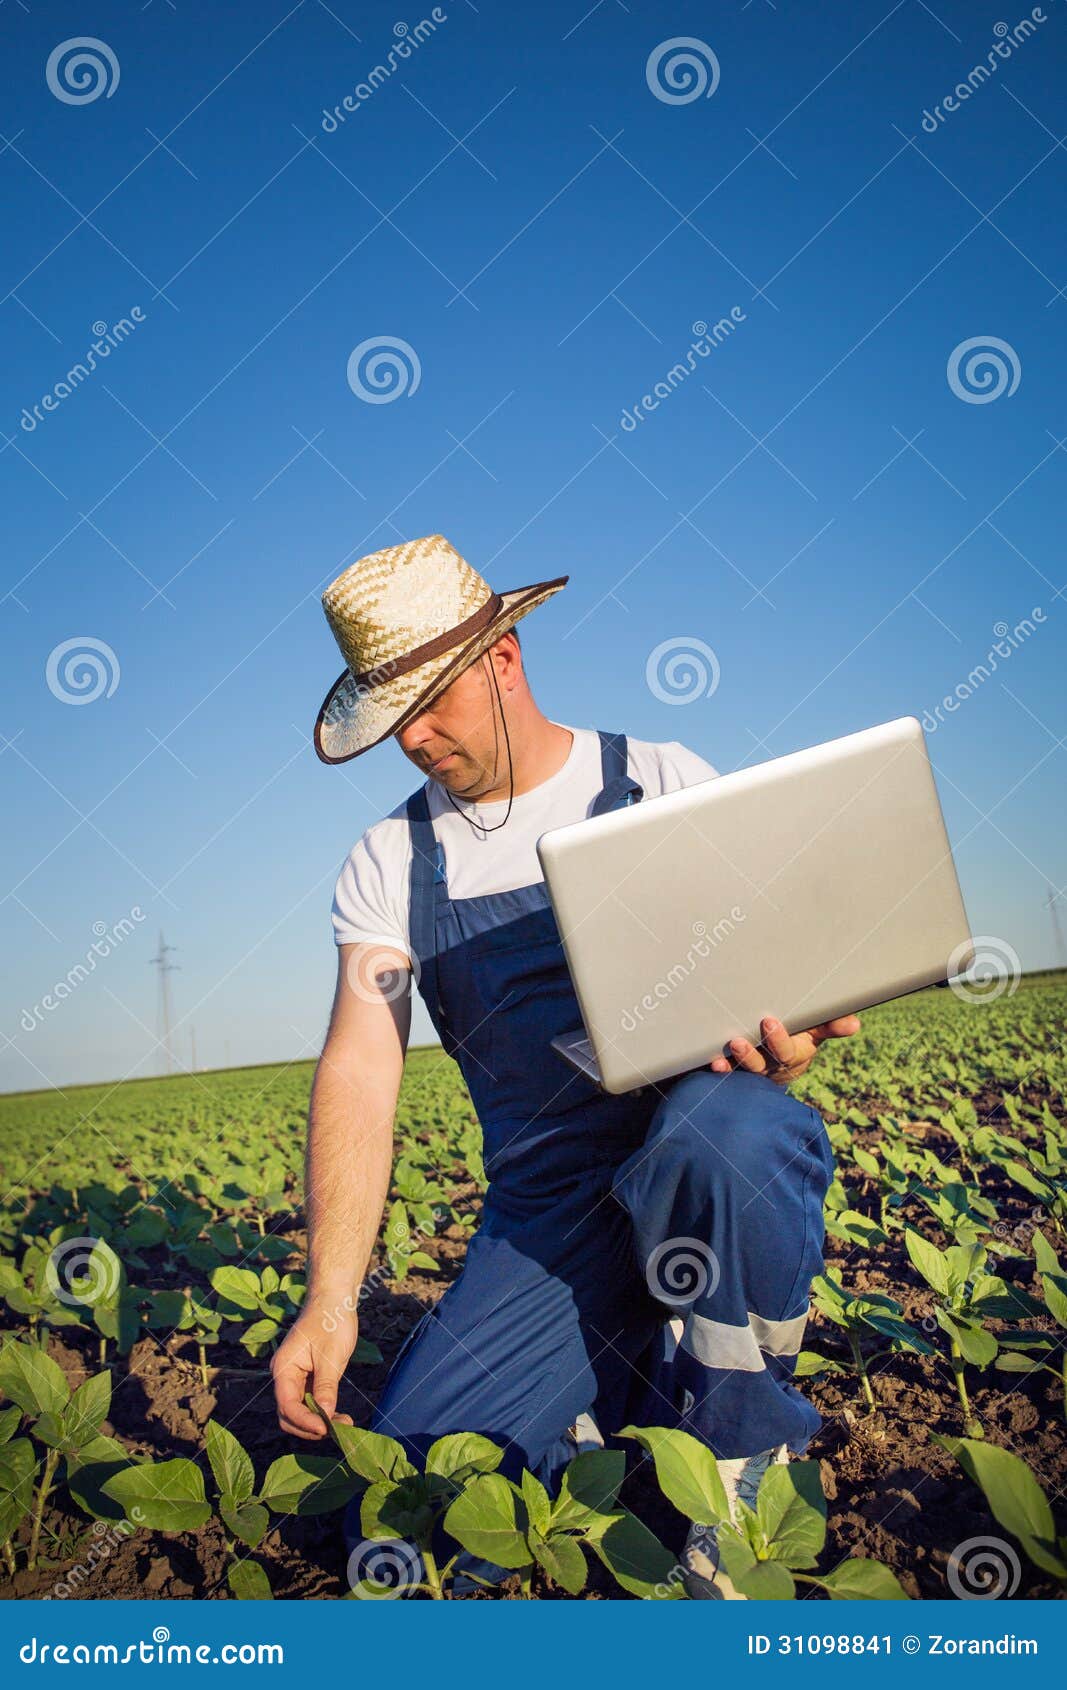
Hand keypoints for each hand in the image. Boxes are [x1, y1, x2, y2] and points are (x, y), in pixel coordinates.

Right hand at [271, 1295, 358, 1439]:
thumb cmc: (331, 1321)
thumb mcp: (331, 1356)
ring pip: (300, 1411)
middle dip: (310, 1426)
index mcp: (283, 1368)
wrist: (334, 1299)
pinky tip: (339, 1416)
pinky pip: (309, 1402)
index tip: (326, 1428)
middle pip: (289, 1414)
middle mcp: (285, 1376)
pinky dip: (322, 1411)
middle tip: (336, 1430)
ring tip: (343, 1424)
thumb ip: (325, 1387)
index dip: (305, 1421)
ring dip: (318, 1421)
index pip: (287, 1406)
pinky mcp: (308, 1377)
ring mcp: (295, 1378)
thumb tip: (325, 1417)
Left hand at [709, 1013, 860, 1086]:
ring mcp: (753, 1069)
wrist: (779, 1058)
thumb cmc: (800, 1036)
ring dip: (734, 1061)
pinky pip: (726, 1071)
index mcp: (793, 1054)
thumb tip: (854, 1024)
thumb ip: (831, 1025)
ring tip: (727, 1047)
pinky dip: (719, 1068)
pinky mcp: (735, 1068)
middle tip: (737, 1041)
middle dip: (751, 1054)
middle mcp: (771, 1065)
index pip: (787, 1052)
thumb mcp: (815, 1030)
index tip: (769, 1022)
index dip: (778, 1041)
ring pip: (743, 1070)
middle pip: (762, 1064)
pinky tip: (711, 1062)